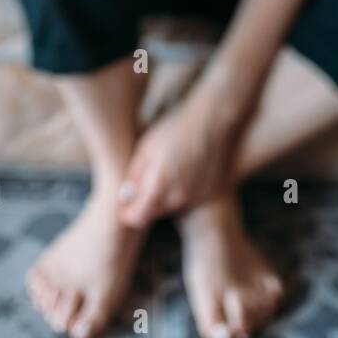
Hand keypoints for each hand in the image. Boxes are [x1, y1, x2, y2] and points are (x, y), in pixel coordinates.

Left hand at [118, 73, 246, 227]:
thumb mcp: (145, 147)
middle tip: (147, 176)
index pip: (137, 218)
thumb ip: (133, 176)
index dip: (127, 212)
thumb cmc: (175, 129)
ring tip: (169, 167)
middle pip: (154, 212)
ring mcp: (197, 195)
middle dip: (147, 200)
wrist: (212, 120)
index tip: (125, 204)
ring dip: (166, 194)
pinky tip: (186, 168)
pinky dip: (184, 189)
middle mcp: (179, 196)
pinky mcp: (210, 192)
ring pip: (173, 205)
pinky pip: (190, 198)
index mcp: (159, 185)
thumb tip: (125, 197)